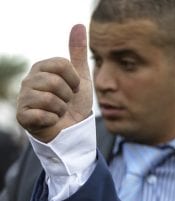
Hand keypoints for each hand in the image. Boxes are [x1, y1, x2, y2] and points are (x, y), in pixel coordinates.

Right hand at [17, 24, 92, 142]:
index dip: (74, 79)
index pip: (61, 64)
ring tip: (58, 110)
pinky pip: (43, 114)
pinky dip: (53, 119)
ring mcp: (23, 98)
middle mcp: (29, 80)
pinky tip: (51, 120)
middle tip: (65, 101)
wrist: (72, 129)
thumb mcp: (81, 77)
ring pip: (50, 99)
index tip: (74, 88)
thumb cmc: (74, 103)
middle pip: (55, 82)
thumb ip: (78, 53)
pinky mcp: (22, 116)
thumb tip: (78, 25)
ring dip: (61, 108)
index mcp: (41, 68)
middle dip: (68, 95)